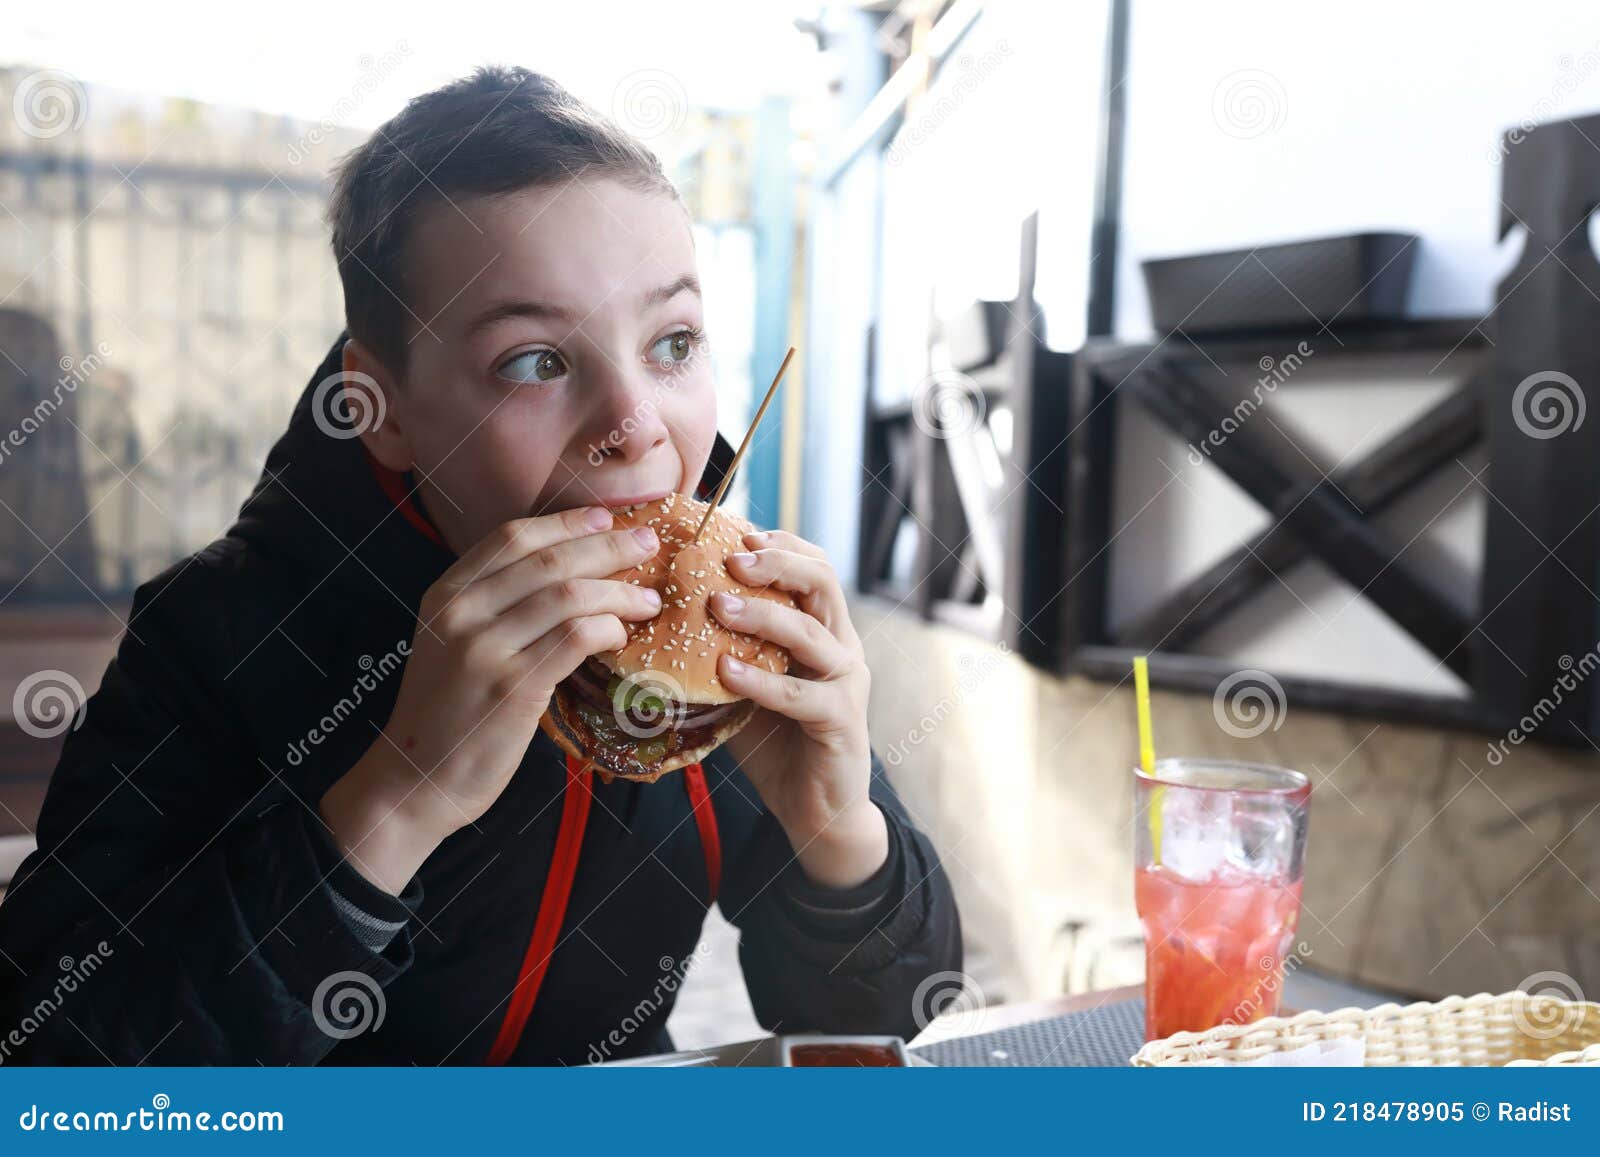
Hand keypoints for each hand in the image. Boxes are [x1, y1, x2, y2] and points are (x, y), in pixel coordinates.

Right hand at [320, 506, 662, 891]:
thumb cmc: (447, 714)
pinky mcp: (512, 687)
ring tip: (648, 599)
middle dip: (609, 546)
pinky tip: (620, 636)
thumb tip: (569, 573)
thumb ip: (496, 606)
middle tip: (648, 543)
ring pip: (570, 596)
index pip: (513, 537)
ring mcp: (485, 649)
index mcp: (446, 594)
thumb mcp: (455, 644)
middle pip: (550, 560)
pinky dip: (608, 630)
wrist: (416, 781)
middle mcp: (461, 613)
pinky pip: (575, 639)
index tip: (607, 517)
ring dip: (620, 592)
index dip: (566, 523)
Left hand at [711, 530, 887, 889]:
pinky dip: (762, 680)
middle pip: (822, 582)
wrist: (817, 810)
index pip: (813, 567)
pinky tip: (725, 671)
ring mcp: (846, 683)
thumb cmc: (777, 743)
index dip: (780, 544)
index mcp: (824, 630)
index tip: (736, 533)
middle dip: (777, 562)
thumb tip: (655, 619)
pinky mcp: (841, 721)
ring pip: (812, 632)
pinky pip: (801, 695)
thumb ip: (721, 650)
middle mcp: (842, 647)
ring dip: (763, 613)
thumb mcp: (744, 684)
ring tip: (718, 604)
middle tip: (730, 558)